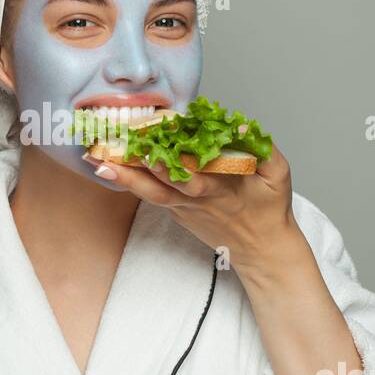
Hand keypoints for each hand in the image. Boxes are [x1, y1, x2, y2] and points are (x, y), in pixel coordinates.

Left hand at [82, 141, 304, 275]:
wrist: (261, 250)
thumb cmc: (270, 207)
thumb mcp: (278, 175)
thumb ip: (263, 148)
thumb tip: (240, 123)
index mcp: (220, 188)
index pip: (190, 173)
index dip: (169, 162)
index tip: (150, 147)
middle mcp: (196, 199)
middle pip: (160, 184)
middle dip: (133, 169)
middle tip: (105, 155)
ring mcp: (183, 208)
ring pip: (150, 192)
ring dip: (123, 176)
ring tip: (97, 161)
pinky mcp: (177, 212)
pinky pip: (152, 195)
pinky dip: (131, 182)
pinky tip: (109, 167)